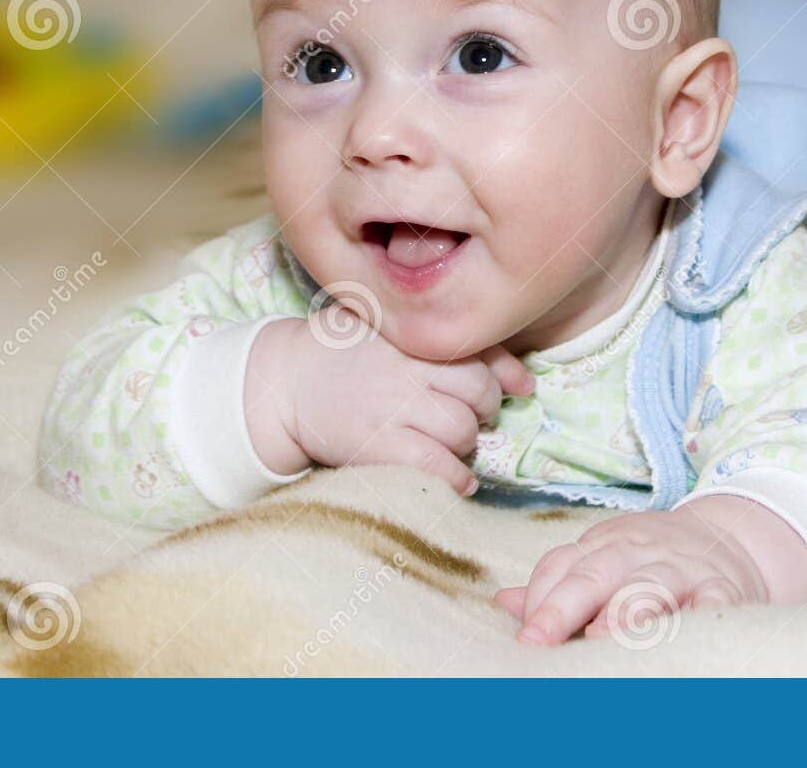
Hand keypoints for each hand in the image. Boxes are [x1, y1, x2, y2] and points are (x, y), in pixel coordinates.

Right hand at [244, 314, 534, 494]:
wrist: (284, 384)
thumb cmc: (342, 351)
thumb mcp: (389, 326)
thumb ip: (448, 340)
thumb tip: (522, 379)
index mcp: (410, 334)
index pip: (479, 350)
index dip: (506, 373)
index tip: (517, 387)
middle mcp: (405, 368)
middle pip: (478, 390)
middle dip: (485, 407)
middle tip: (472, 414)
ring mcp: (391, 408)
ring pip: (462, 429)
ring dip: (467, 441)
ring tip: (453, 441)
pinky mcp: (377, 447)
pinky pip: (437, 466)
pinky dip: (457, 478)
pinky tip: (458, 479)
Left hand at [494, 495, 806, 643]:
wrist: (732, 536)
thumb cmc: (653, 561)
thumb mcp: (605, 561)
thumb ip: (560, 584)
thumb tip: (503, 603)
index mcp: (603, 548)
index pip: (562, 566)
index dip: (540, 598)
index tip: (523, 635)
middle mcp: (639, 554)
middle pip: (596, 575)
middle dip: (563, 607)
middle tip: (536, 640)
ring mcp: (682, 570)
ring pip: (650, 587)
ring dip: (625, 611)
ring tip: (601, 637)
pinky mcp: (724, 589)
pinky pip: (714, 602)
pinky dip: (702, 616)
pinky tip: (687, 634)